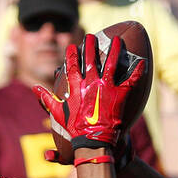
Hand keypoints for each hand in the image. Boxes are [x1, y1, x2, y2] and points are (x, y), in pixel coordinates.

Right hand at [37, 32, 144, 154]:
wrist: (92, 140)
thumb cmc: (74, 128)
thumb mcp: (57, 113)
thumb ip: (46, 98)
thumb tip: (34, 88)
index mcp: (76, 85)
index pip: (73, 64)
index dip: (73, 54)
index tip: (73, 46)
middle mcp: (91, 82)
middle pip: (91, 58)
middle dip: (91, 45)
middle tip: (91, 36)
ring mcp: (106, 87)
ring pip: (111, 63)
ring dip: (114, 50)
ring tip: (117, 39)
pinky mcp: (119, 95)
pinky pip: (131, 80)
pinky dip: (138, 71)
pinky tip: (143, 62)